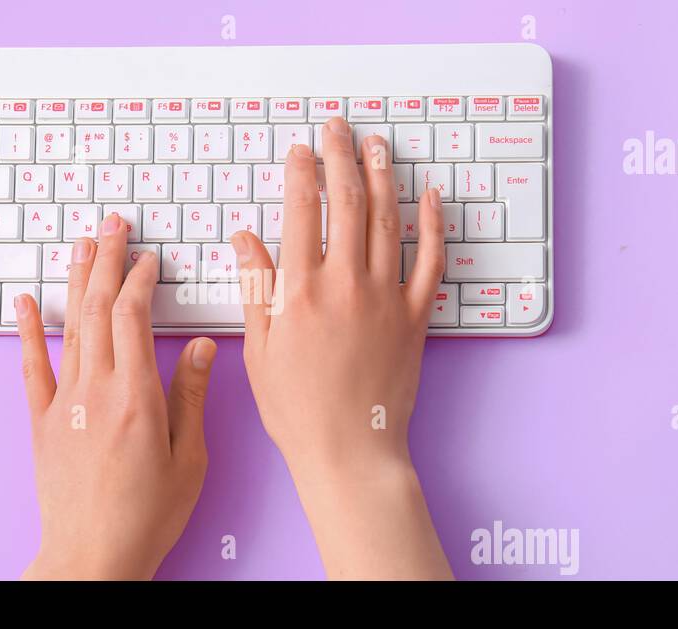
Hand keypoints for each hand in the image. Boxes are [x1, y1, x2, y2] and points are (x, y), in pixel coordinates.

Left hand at [15, 214, 216, 579]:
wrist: (91, 556)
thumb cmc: (146, 516)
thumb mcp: (188, 459)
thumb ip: (190, 397)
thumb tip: (197, 348)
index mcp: (136, 397)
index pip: (134, 317)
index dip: (139, 279)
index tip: (148, 258)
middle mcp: (95, 391)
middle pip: (98, 309)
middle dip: (106, 261)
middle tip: (113, 225)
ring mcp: (63, 404)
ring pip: (69, 327)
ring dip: (75, 281)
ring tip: (81, 244)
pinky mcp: (41, 423)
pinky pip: (32, 367)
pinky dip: (28, 330)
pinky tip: (27, 301)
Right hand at [232, 117, 451, 579]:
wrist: (350, 451)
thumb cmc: (297, 409)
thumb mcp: (259, 348)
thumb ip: (255, 286)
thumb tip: (245, 239)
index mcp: (300, 292)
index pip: (301, 214)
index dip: (300, 175)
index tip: (299, 151)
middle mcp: (346, 285)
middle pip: (346, 204)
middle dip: (341, 158)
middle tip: (338, 128)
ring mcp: (386, 298)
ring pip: (388, 221)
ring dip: (382, 176)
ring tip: (376, 145)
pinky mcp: (415, 317)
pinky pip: (430, 261)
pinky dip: (433, 225)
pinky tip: (431, 196)